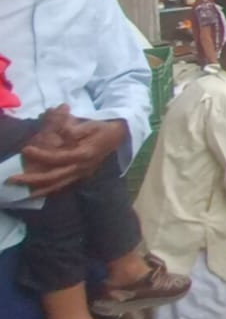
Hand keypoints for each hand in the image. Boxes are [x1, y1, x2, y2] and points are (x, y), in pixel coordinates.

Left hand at [10, 119, 127, 197]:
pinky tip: (37, 192)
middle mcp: (82, 167)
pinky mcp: (81, 176)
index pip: (59, 158)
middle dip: (32, 180)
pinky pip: (63, 185)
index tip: (25, 150)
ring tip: (22, 193)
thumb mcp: (91, 125)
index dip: (41, 155)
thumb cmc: (103, 128)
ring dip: (39, 190)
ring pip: (58, 185)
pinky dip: (50, 190)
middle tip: (13, 179)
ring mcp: (82, 174)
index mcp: (84, 154)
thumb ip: (75, 129)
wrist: (119, 137)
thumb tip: (61, 131)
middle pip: (55, 177)